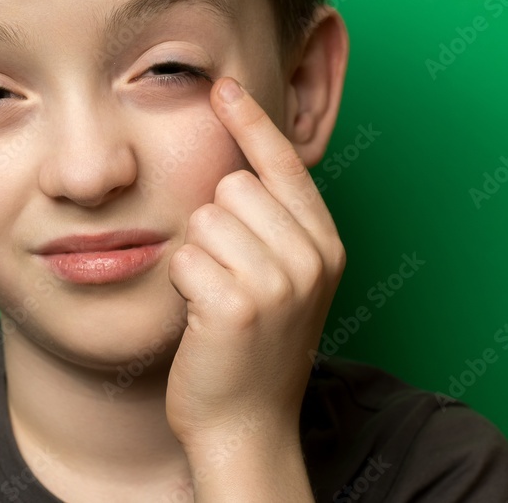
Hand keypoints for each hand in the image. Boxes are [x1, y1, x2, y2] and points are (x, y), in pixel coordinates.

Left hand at [165, 76, 346, 459]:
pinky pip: (185, 257)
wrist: (245, 423)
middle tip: (227, 278)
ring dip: (196, 256)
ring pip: (204, 218)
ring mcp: (280, 282)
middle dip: (213, 225)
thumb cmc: (252, 346)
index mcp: (325, 244)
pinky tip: (201, 317)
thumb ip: (272, 222)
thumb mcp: (283, 278)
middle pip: (231, 184)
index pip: (284, 163)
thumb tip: (237, 163)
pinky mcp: (238, 305)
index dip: (250, 121)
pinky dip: (182, 283)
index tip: (222, 85)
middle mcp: (312, 257)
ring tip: (216, 298)